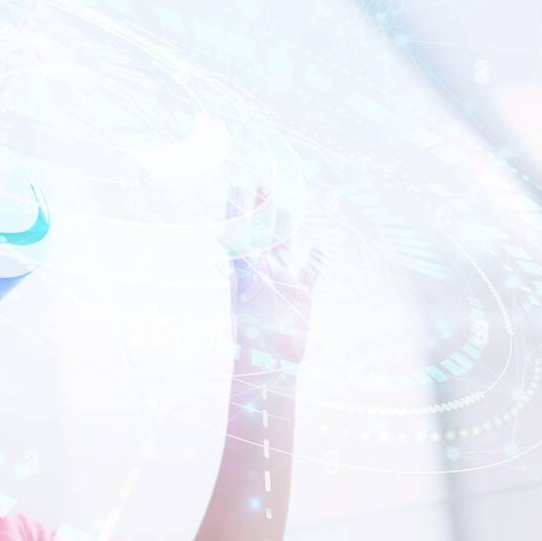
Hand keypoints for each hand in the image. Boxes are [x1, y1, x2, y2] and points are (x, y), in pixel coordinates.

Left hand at [224, 185, 323, 367]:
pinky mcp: (301, 295)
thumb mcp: (248, 286)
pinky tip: (317, 247)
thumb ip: (241, 258)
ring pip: (285, 247)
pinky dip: (313, 260)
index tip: (237, 183)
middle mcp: (263, 270)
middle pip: (262, 231)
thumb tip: (224, 233)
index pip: (241, 228)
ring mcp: (282, 281)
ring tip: (288, 207)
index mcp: (246, 266)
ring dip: (286, 228)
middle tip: (262, 182)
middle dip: (262, 207)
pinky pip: (309, 273)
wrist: (271, 358)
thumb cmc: (255, 326)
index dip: (238, 207)